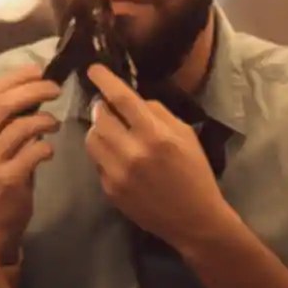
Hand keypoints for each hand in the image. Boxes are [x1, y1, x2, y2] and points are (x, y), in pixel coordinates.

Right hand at [0, 65, 60, 263]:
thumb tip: (28, 96)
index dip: (16, 77)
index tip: (38, 70)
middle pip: (5, 103)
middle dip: (35, 89)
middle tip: (56, 89)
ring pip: (21, 126)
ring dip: (45, 119)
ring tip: (55, 123)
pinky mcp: (5, 181)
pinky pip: (33, 153)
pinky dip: (46, 147)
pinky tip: (49, 151)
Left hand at [84, 65, 235, 250]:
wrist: (194, 219)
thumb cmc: (195, 172)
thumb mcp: (185, 134)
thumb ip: (158, 113)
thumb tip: (133, 101)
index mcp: (155, 135)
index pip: (122, 99)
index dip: (105, 80)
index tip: (93, 69)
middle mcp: (132, 152)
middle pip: (99, 118)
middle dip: (101, 108)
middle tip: (108, 108)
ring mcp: (117, 173)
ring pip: (91, 139)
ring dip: (98, 130)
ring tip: (113, 132)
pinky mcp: (109, 190)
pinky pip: (97, 161)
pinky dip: (104, 153)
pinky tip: (120, 158)